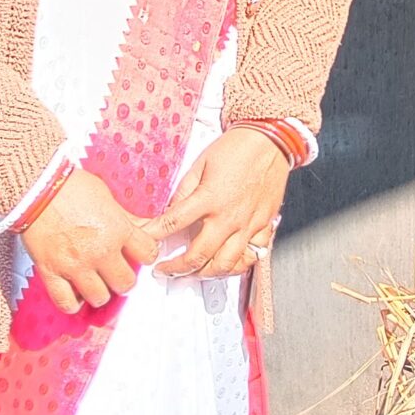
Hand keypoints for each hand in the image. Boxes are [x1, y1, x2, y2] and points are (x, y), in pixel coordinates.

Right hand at [20, 168, 157, 313]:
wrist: (36, 187)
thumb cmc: (69, 186)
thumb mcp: (107, 196)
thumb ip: (125, 218)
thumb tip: (142, 227)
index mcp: (118, 229)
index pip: (149, 254)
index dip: (147, 255)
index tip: (140, 255)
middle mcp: (100, 251)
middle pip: (126, 283)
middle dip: (124, 279)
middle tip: (117, 272)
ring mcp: (76, 265)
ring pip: (99, 297)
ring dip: (100, 293)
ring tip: (96, 283)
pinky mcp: (52, 272)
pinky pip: (66, 302)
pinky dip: (72, 303)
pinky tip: (75, 295)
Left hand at [147, 130, 289, 278]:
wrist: (270, 141)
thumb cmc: (236, 148)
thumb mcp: (200, 164)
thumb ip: (184, 191)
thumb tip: (169, 211)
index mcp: (209, 198)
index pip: (173, 224)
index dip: (153, 236)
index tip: (145, 244)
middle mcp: (228, 217)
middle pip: (198, 256)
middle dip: (176, 269)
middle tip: (165, 269)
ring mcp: (248, 225)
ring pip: (225, 265)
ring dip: (204, 274)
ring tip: (193, 272)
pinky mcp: (264, 226)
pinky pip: (251, 257)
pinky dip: (237, 266)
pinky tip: (225, 264)